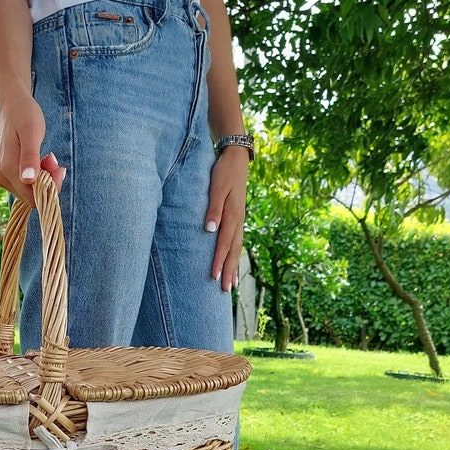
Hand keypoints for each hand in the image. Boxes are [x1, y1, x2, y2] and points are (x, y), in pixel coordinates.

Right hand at [0, 92, 64, 206]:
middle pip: (30, 196)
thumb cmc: (24, 114)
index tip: (58, 167)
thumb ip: (30, 157)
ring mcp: (0, 176)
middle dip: (47, 181)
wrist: (11, 103)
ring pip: (28, 191)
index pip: (32, 198)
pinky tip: (38, 158)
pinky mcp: (3, 173)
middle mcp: (0, 176)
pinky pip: (24, 183)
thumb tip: (28, 179)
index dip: (49, 188)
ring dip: (42, 177)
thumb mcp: (32, 132)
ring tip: (46, 156)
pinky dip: (36, 174)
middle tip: (52, 158)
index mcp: (6, 169)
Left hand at [204, 145, 248, 291]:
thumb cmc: (223, 172)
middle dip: (229, 271)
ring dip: (234, 267)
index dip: (219, 261)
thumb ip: (213, 208)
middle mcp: (238, 220)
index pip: (224, 243)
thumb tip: (210, 229)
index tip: (214, 277)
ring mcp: (239, 220)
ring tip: (232, 286)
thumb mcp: (217, 187)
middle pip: (233, 251)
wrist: (236, 158)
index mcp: (232, 215)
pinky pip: (237, 242)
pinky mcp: (237, 218)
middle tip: (226, 291)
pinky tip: (233, 264)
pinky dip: (234, 255)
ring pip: (237, 248)